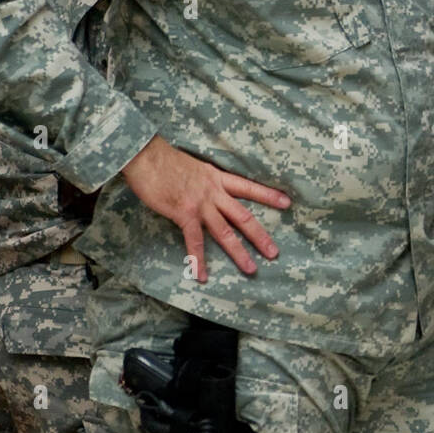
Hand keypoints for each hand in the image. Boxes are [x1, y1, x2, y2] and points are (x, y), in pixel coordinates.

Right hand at [122, 134, 289, 281]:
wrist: (146, 156)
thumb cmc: (164, 160)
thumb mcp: (194, 166)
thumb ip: (204, 181)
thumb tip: (208, 191)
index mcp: (217, 178)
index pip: (249, 187)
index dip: (269, 196)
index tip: (288, 203)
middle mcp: (214, 192)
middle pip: (243, 216)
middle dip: (260, 236)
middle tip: (275, 252)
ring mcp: (200, 204)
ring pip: (225, 232)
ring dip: (239, 252)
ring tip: (251, 269)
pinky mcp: (183, 214)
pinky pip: (194, 241)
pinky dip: (198, 260)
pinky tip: (202, 276)